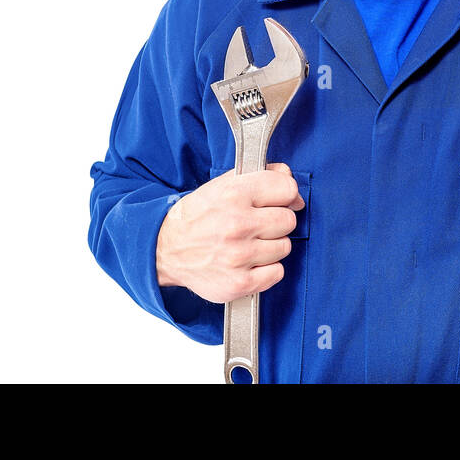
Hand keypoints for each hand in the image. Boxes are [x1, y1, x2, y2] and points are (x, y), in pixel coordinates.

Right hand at [155, 162, 304, 303]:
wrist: (165, 249)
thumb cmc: (198, 216)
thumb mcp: (225, 184)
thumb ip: (263, 176)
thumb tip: (295, 188)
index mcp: (234, 194)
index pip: (288, 189)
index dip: (285, 195)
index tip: (276, 201)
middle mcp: (237, 224)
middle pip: (289, 220)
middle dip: (276, 221)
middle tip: (257, 225)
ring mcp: (239, 256)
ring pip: (284, 247)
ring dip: (271, 246)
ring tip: (249, 243)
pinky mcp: (239, 283)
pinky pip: (277, 273)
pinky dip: (267, 270)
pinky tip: (249, 262)